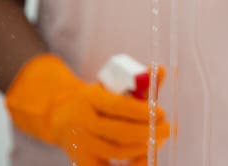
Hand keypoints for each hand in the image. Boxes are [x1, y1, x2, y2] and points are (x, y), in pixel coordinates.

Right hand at [5, 54, 168, 164]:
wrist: (60, 115)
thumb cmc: (95, 99)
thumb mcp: (111, 85)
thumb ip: (139, 80)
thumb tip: (161, 70)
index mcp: (89, 98)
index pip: (118, 105)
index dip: (142, 111)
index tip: (162, 113)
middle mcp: (81, 121)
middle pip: (119, 132)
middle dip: (147, 132)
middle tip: (167, 129)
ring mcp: (80, 143)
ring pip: (115, 151)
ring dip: (142, 148)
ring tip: (158, 141)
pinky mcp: (80, 160)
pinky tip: (143, 160)